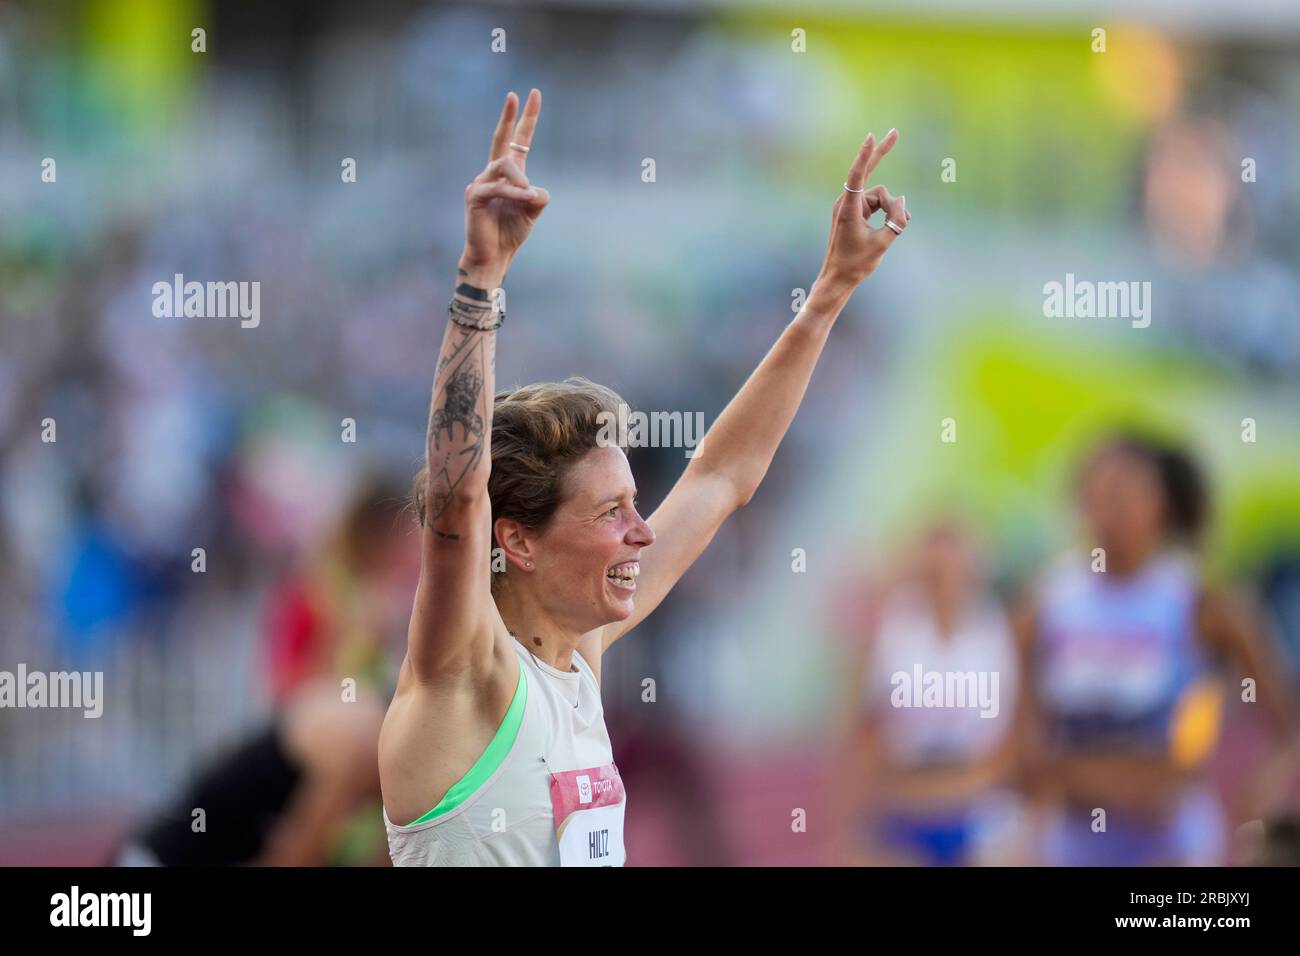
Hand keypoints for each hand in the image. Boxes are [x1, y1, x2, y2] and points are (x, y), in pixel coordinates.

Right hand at [461, 89, 549, 278]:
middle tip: (516, 95)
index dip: (526, 119)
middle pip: (501, 138)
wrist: (494, 256)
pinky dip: (514, 194)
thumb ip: (538, 197)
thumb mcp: (532, 212)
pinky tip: (525, 199)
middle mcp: (493, 174)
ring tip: (529, 197)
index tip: (533, 95)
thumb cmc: (510, 233)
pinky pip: (498, 188)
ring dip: (520, 181)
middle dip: (509, 116)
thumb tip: (537, 190)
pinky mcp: (475, 195)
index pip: (519, 140)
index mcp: (510, 175)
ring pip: (504, 166)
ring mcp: (482, 182)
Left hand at [817, 128, 908, 292]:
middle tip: (895, 132)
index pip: (857, 176)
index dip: (866, 156)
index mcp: (849, 209)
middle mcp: (846, 204)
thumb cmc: (856, 264)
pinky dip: (886, 212)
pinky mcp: (854, 214)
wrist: (837, 279)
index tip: (871, 137)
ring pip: (878, 197)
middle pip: (869, 176)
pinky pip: (874, 204)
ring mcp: (850, 208)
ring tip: (897, 227)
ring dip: (890, 209)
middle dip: (881, 155)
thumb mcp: (882, 242)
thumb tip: (903, 200)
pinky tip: (898, 221)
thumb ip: (896, 220)